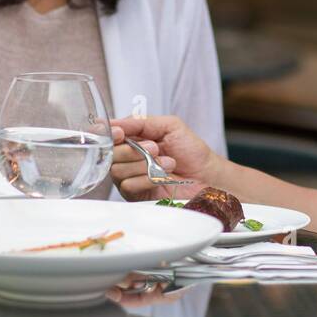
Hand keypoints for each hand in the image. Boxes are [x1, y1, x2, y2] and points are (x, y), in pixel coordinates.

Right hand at [109, 116, 223, 201]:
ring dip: (144, 164)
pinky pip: (128, 186)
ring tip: (167, 162)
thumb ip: (141, 121)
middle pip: (110, 154)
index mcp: (134, 139)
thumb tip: (115, 122)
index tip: (120, 133)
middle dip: (131, 150)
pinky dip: (145, 179)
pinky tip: (162, 177)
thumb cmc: (191, 151)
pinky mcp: (136, 195)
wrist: (206, 176)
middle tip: (155, 148)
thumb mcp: (169, 126)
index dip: (110, 134)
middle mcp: (128, 158)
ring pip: (117, 170)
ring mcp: (131, 177)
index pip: (109, 136)